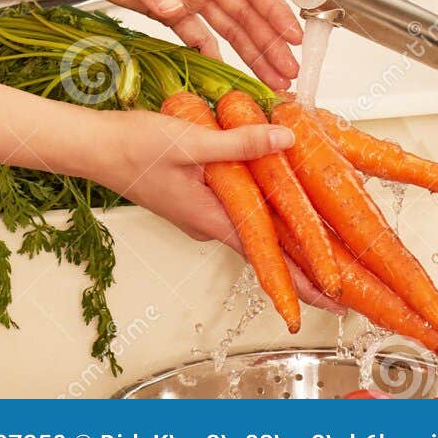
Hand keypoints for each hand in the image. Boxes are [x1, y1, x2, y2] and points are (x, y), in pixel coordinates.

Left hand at [45, 0, 302, 90]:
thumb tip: (174, 9)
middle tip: (289, 73)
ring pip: (226, 24)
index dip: (272, 9)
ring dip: (249, 51)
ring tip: (271, 78)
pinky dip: (209, 51)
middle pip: (243, 9)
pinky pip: (195, 32)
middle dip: (269, 40)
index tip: (293, 36)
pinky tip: (226, 72)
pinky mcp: (163, 6)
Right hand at [95, 110, 344, 315]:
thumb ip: (238, 142)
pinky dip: (263, 209)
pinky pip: (237, 207)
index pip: (269, 256)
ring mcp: (201, 211)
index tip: (336, 300)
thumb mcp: (189, 141)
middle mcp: (209, 221)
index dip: (305, 280)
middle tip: (343, 293)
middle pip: (267, 248)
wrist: (95, 147)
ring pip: (254, 226)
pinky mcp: (194, 196)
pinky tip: (275, 198)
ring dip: (287, 240)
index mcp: (211, 217)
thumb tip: (284, 137)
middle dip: (305, 271)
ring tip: (322, 250)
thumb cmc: (132, 148)